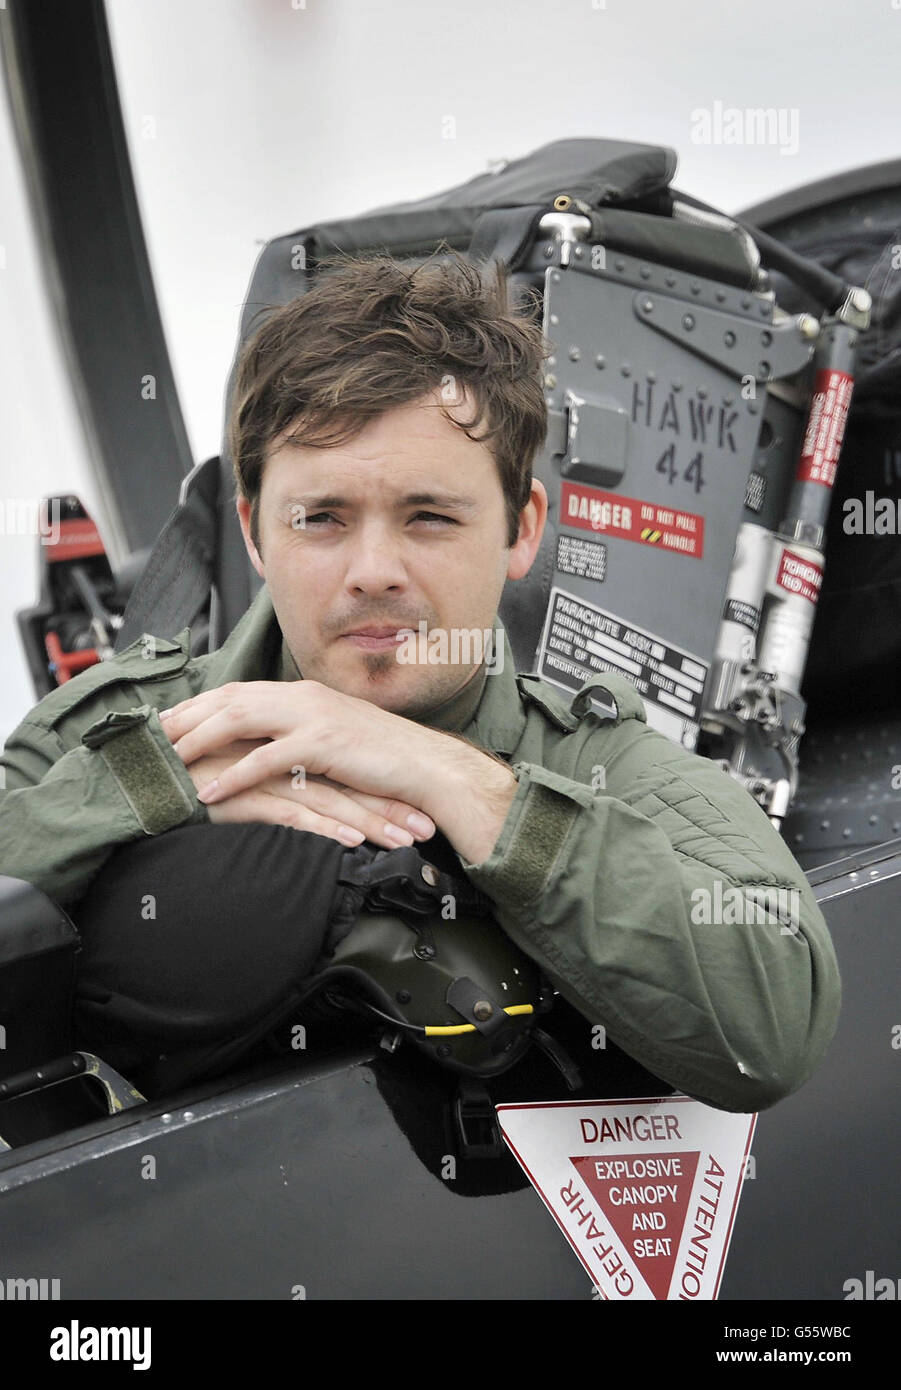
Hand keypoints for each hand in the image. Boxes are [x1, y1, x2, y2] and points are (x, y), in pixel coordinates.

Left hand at [160, 679, 515, 862]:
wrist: (424, 766)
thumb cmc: (379, 760)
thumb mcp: (329, 740)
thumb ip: (295, 736)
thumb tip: (260, 748)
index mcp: (300, 693)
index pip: (235, 692)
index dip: (195, 708)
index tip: (162, 725)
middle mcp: (301, 696)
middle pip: (227, 699)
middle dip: (184, 719)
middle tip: (148, 742)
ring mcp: (312, 716)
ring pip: (239, 720)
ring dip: (198, 742)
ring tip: (167, 764)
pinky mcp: (323, 743)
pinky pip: (266, 758)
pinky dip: (234, 775)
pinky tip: (210, 793)